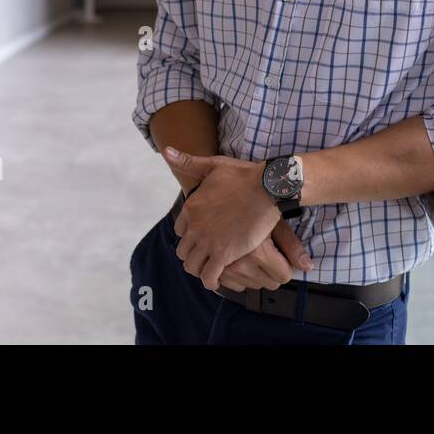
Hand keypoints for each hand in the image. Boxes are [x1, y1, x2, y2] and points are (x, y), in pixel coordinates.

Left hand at [164, 146, 281, 290]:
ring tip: (209, 271)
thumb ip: (188, 162)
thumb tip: (167, 151)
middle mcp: (195, 227)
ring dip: (199, 270)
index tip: (200, 236)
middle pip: (183, 250)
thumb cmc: (243, 175)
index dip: (189, 234)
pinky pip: (209, 276)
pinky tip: (217, 281)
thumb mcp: (213, 165)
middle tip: (204, 256)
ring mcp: (208, 242)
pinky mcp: (224, 254)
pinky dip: (211, 281)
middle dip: (192, 254)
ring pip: (193, 266)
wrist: (266, 188)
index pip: (179, 229)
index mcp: (191, 208)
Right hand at [218, 218, 314, 291]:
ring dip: (254, 275)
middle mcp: (240, 263)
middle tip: (265, 252)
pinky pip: (233, 286)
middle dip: (270, 272)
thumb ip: (292, 247)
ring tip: (250, 254)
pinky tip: (237, 260)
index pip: (284, 277)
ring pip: (252, 286)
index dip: (285, 265)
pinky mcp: (214, 270)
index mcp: (259, 252)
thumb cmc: (255, 209)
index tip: (280, 254)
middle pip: (269, 284)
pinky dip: (237, 277)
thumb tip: (308, 267)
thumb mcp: (276, 224)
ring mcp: (225, 269)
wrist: (223, 198)